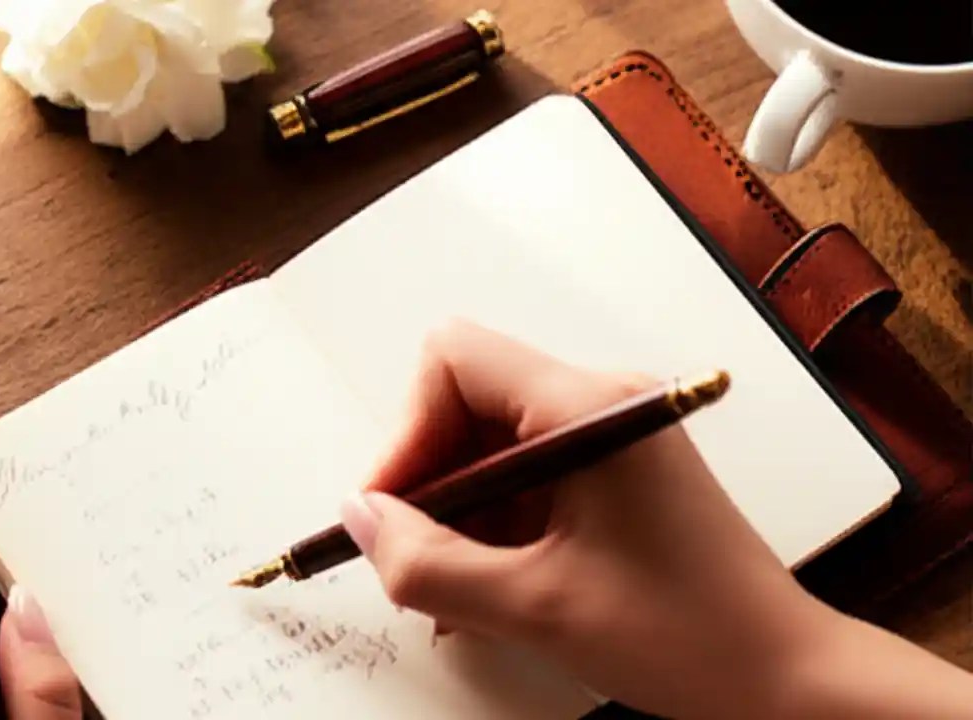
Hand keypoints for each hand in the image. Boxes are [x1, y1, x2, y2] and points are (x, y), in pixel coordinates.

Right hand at [339, 320, 972, 718]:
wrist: (784, 676)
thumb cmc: (689, 636)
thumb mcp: (535, 606)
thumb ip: (428, 562)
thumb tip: (361, 519)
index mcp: (589, 409)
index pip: (454, 360)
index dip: (406, 432)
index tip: (391, 509)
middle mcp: (600, 403)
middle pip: (464, 401)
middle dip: (425, 480)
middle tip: (407, 556)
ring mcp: (609, 436)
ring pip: (489, 444)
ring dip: (456, 513)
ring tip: (448, 593)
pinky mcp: (613, 471)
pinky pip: (524, 476)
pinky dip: (491, 526)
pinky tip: (484, 589)